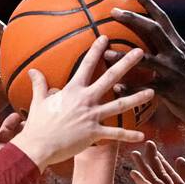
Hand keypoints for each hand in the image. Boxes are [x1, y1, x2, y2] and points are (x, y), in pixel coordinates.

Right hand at [10, 36, 152, 167]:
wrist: (38, 146)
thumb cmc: (37, 124)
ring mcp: (92, 116)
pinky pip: (115, 134)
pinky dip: (129, 135)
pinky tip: (142, 135)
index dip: (96, 50)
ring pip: (119, 104)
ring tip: (152, 92)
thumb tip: (33, 71)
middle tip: (140, 52)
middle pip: (110, 77)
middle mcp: (86, 100)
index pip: (87, 64)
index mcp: (73, 90)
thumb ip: (40, 84)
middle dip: (126, 63)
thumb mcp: (38, 101)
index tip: (105, 37)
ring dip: (137, 97)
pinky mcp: (94, 133)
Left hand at [105, 0, 184, 123]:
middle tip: (113, 11)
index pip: (162, 18)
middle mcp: (175, 53)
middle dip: (133, 19)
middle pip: (153, 30)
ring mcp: (172, 71)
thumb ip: (163, 50)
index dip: (149, 3)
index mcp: (176, 44)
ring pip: (145, 59)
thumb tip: (143, 40)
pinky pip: (145, 87)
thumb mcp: (178, 62)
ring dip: (123, 56)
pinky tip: (116, 88)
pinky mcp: (169, 90)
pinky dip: (130, 87)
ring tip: (106, 53)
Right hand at [127, 143, 184, 183]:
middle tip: (145, 145)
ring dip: (143, 167)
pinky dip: (141, 183)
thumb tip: (178, 159)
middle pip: (159, 177)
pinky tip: (133, 173)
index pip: (169, 176)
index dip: (162, 162)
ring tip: (135, 153)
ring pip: (153, 182)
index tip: (156, 150)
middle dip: (151, 161)